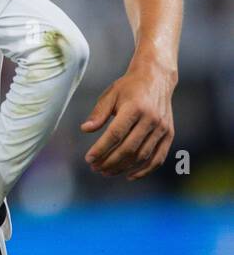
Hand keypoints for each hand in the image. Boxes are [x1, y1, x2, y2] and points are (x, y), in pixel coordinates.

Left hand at [81, 58, 176, 178]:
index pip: (115, 134)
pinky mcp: (169, 134)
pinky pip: (158, 158)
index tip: (89, 158)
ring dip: (124, 167)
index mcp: (135, 108)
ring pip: (142, 156)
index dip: (101, 149)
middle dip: (110, 161)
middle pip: (129, 148)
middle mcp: (151, 119)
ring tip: (107, 172)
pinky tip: (130, 175)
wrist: (156, 78)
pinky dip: (145, 170)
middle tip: (95, 168)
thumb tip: (85, 129)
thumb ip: (99, 113)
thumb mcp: (111, 94)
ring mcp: (162, 128)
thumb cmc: (129, 86)